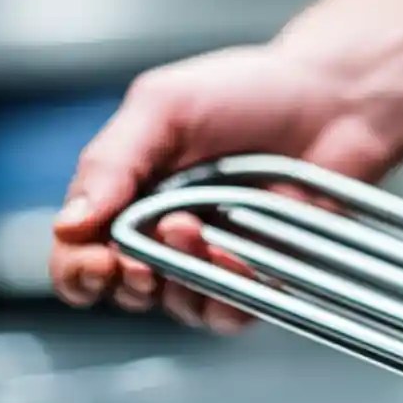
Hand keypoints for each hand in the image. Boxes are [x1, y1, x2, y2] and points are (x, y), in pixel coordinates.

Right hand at [50, 44, 399, 331]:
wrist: (333, 100)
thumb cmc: (251, 91)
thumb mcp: (163, 106)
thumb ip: (111, 161)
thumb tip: (69, 223)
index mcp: (129, 192)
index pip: (79, 250)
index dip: (76, 269)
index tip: (93, 261)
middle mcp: (166, 232)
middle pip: (123, 289)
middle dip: (124, 280)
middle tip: (134, 259)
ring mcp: (214, 257)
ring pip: (176, 304)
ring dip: (177, 280)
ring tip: (190, 232)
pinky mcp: (261, 276)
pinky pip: (231, 310)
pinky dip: (225, 293)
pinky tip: (231, 256)